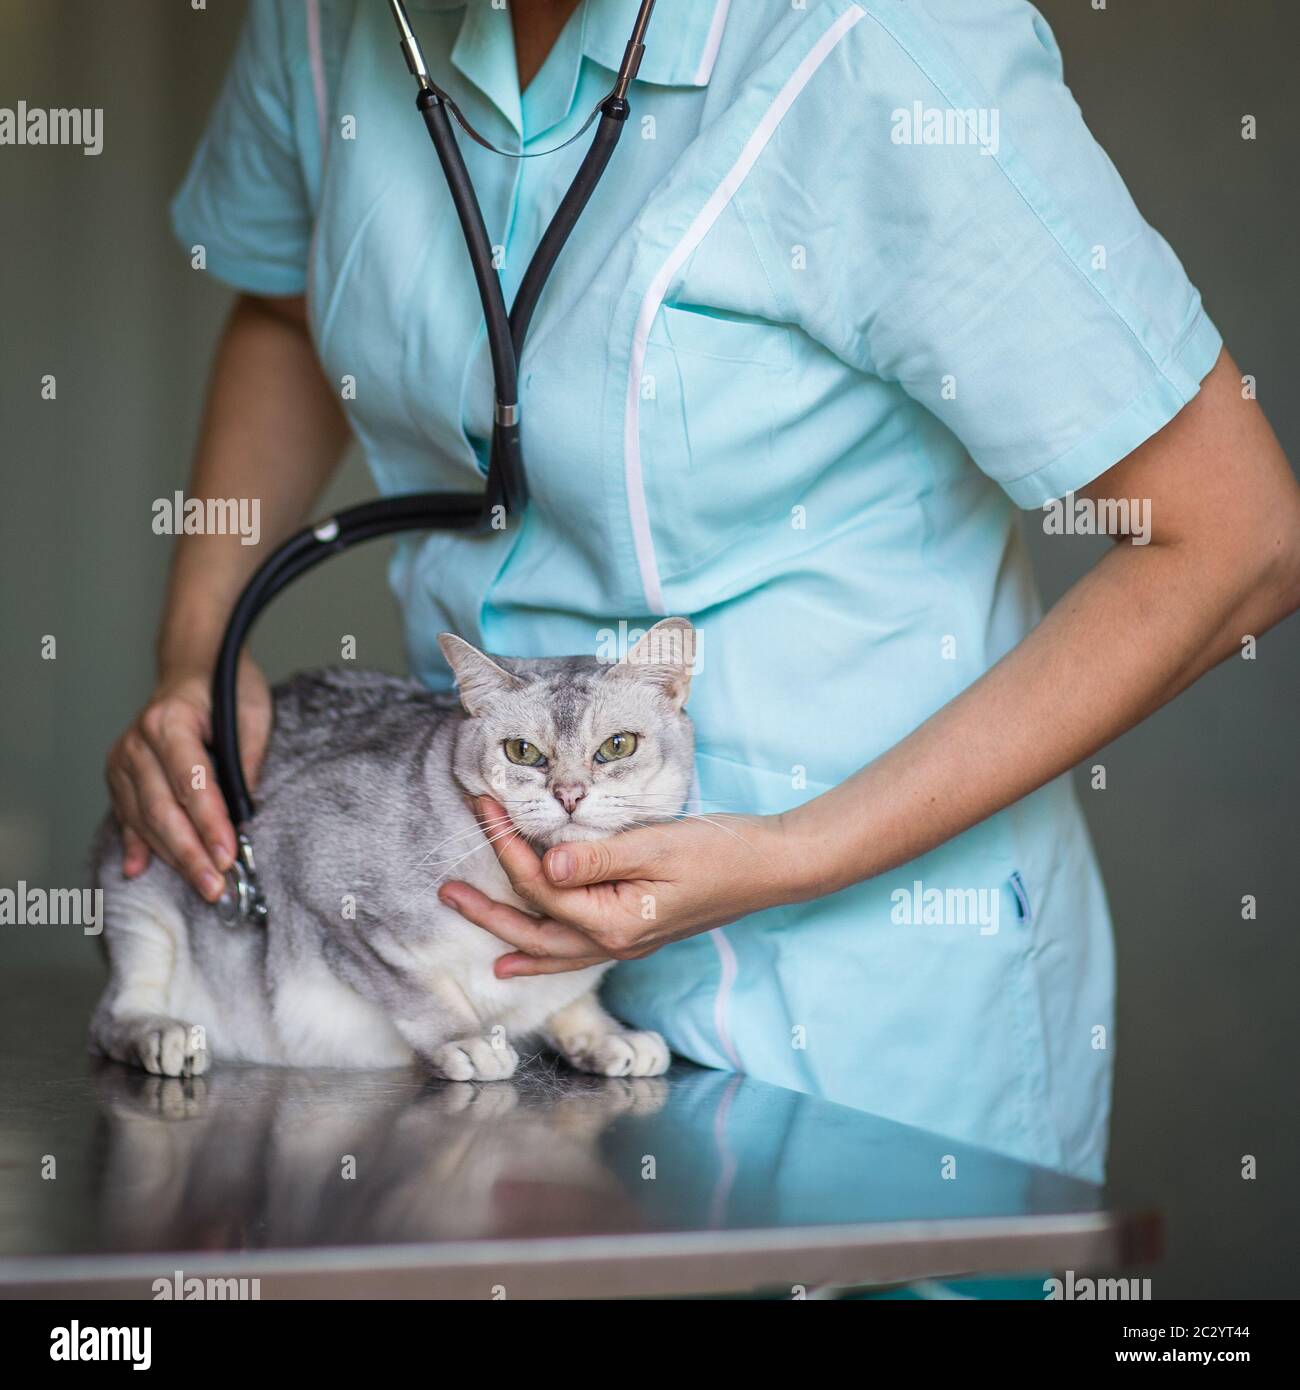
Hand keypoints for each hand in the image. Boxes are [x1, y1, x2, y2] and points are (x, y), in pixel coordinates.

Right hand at [105, 656, 270, 900]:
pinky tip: (138, 871)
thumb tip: (245, 813)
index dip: (210, 824)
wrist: (191, 668)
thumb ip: (247, 761)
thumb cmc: (226, 688)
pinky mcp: (118, 774)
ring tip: (201, 885)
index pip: (191, 783)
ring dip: (172, 857)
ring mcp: (123, 758)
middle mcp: (138, 741)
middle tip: (215, 886)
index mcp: (171, 721)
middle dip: (191, 854)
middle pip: (163, 810)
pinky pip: (129, 816)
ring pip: (144, 820)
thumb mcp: (252, 714)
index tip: (229, 855)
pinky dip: (137, 845)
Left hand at [437, 796, 797, 976]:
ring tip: (467, 917)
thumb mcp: (657, 846)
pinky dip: (541, 952)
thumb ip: (598, 859)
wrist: (770, 867)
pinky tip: (519, 957)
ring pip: (549, 946)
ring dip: (505, 930)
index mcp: (616, 921)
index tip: (485, 809)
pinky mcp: (634, 931)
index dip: (508, 848)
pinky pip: (573, 950)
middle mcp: (615, 942)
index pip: (543, 887)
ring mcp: (624, 943)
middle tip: (445, 888)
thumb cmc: (720, 852)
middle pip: (533, 929)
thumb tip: (543, 867)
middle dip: (487, 907)